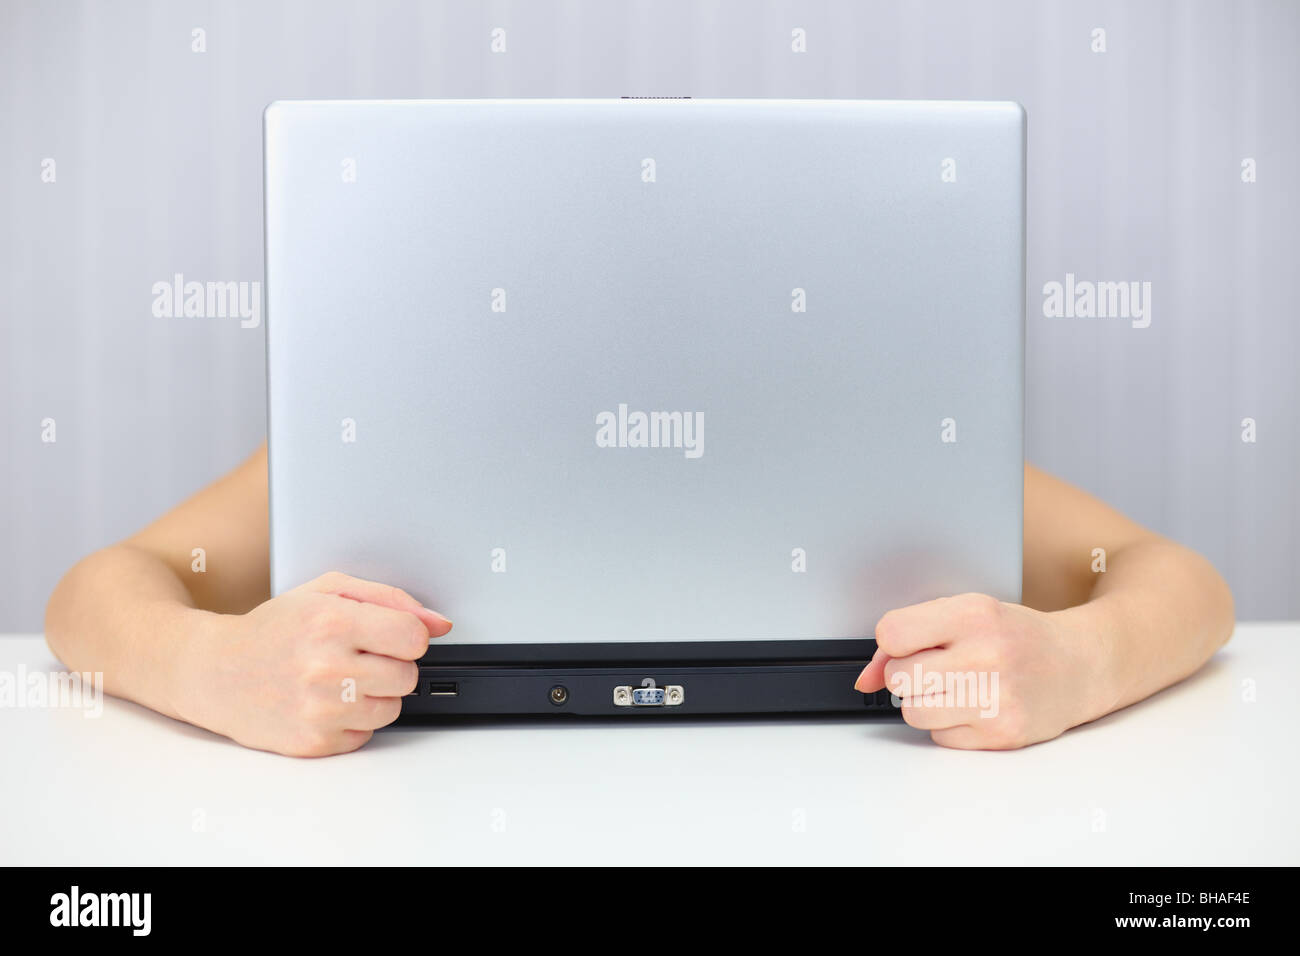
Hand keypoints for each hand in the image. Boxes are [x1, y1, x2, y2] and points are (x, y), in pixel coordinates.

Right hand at [181, 572, 452, 756]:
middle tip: (358, 657)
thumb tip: (439, 623)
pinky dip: (352, 721)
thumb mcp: (328, 592)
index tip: (387, 635)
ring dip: (374, 695)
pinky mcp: (313, 743)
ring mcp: (318, 710)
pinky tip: (324, 702)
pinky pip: (366, 735)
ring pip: (392, 709)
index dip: (406, 636)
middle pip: (408, 677)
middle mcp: (326, 668)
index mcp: (332, 622)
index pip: (414, 638)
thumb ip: (391, 600)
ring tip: (340, 679)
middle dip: (391, 665)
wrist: (215, 671)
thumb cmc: (275, 628)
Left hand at [853, 593, 1101, 749]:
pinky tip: (974, 706)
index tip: (910, 642)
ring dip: (925, 702)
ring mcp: (996, 698)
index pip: (892, 633)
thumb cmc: (1016, 637)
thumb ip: (909, 636)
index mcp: (974, 614)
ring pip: (913, 712)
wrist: (1080, 665)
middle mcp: (986, 654)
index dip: (894, 641)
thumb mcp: (966, 615)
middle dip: (909, 674)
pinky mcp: (1002, 733)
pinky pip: (939, 737)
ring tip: (955, 687)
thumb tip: (864, 679)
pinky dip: (948, 725)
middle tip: (937, 667)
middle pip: (900, 677)